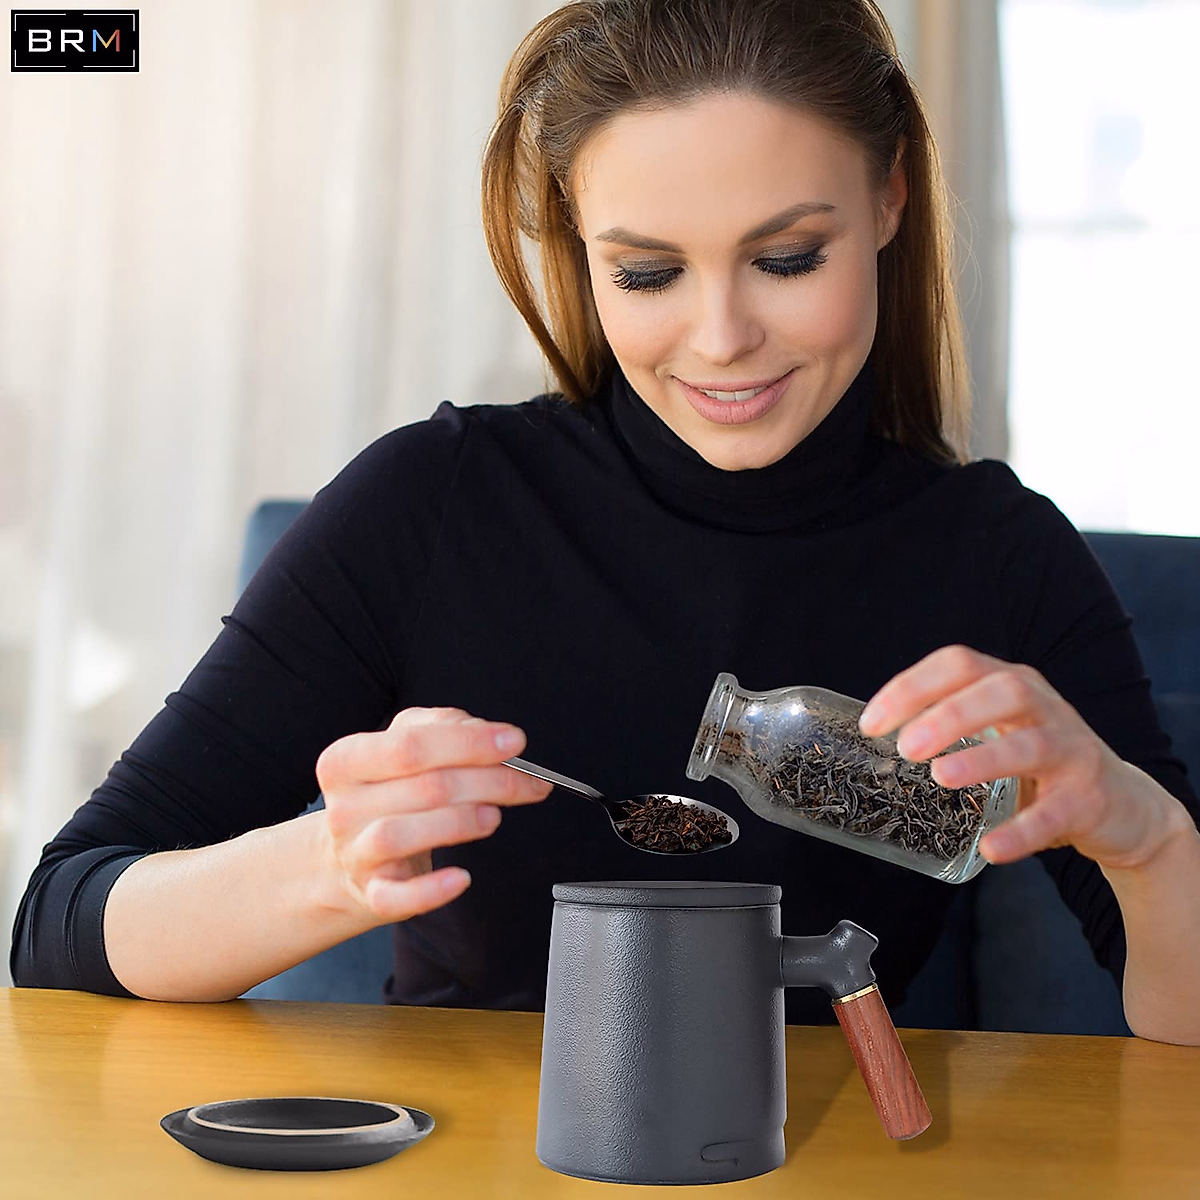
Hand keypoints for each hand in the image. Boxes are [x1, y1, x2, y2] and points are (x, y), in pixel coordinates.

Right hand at [314, 706, 552, 922]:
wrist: (351, 854)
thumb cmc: (387, 793)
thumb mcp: (404, 745)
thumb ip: (443, 727)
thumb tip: (486, 733)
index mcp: (347, 760)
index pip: (411, 744)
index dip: (469, 742)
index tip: (514, 742)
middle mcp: (345, 806)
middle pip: (425, 787)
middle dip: (489, 781)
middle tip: (529, 782)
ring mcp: (355, 853)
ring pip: (404, 834)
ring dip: (461, 822)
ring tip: (494, 816)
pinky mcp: (372, 893)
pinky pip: (397, 897)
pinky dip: (431, 891)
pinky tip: (461, 878)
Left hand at [857, 645, 1178, 869]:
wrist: (1125, 808)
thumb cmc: (1040, 767)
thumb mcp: (997, 733)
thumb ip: (947, 732)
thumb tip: (868, 748)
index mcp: (1011, 685)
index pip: (958, 664)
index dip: (911, 686)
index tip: (871, 723)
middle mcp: (1045, 708)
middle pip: (1001, 691)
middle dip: (949, 715)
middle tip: (905, 747)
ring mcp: (1073, 751)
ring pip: (1032, 745)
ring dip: (983, 760)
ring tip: (941, 778)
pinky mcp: (1091, 798)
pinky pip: (1056, 813)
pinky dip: (1022, 831)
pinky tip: (991, 847)